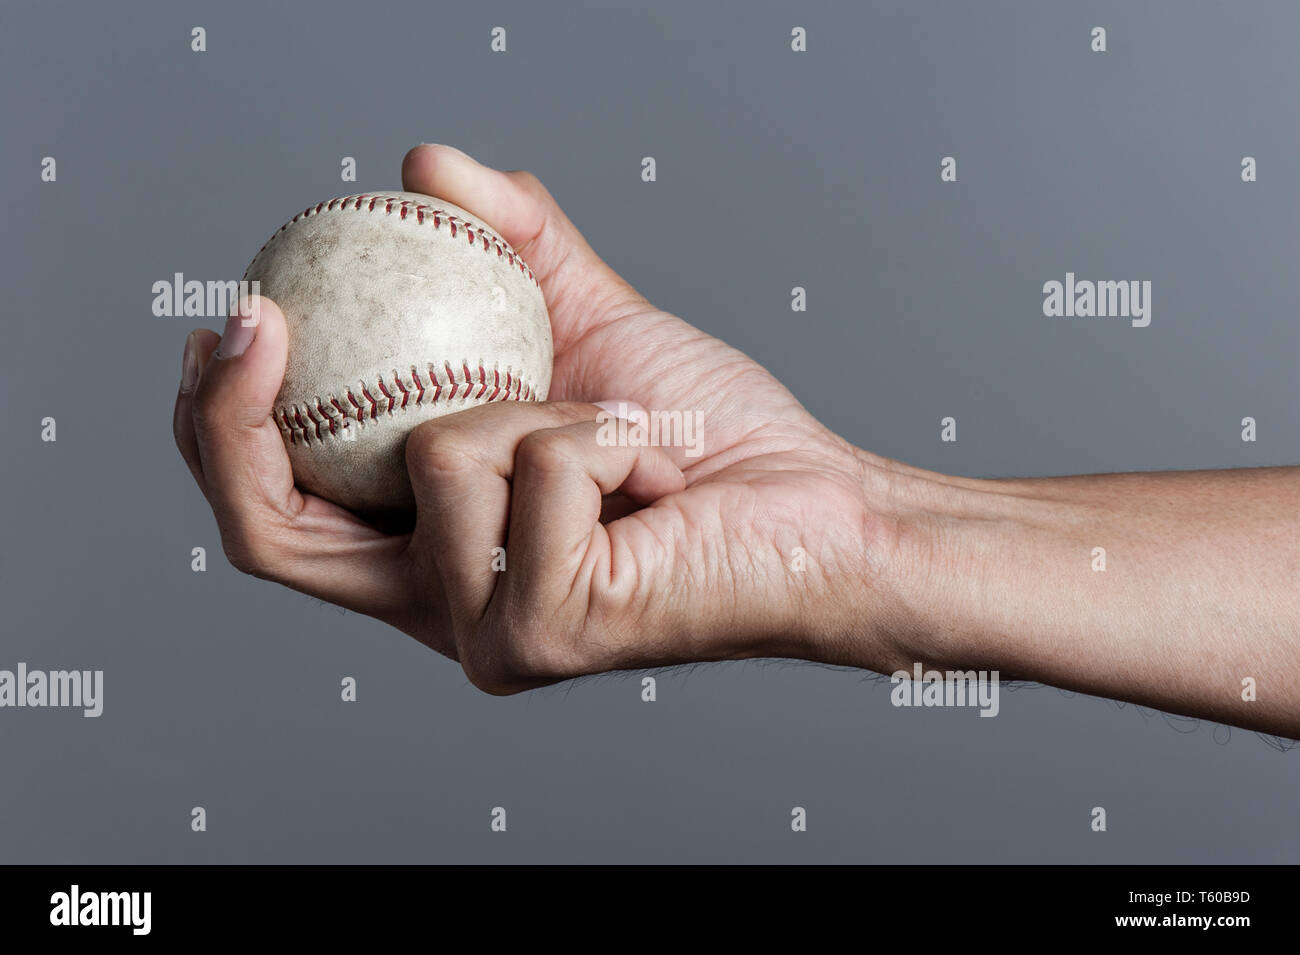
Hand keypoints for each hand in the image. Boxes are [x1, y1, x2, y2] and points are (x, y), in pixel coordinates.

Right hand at [173, 144, 903, 691]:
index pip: (276, 509)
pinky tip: (651, 473)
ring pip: (434, 460)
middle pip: (268, 534)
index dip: (220, 424)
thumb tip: (422, 161)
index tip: (234, 314)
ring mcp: (483, 635)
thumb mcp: (592, 327)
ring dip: (537, 403)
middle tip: (253, 316)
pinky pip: (529, 470)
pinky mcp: (541, 635)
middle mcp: (436, 610)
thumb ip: (511, 249)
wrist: (817, 503)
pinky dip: (599, 433)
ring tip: (620, 434)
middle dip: (232, 420)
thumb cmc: (709, 438)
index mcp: (424, 550)